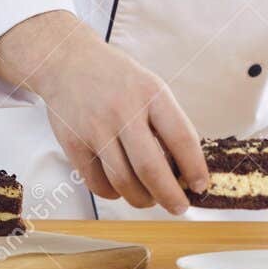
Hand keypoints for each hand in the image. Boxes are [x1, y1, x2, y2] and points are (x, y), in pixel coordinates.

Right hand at [0, 12, 208, 212]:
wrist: (67, 61)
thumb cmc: (118, 79)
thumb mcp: (150, 87)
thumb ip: (167, 122)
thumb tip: (186, 169)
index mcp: (151, 94)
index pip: (181, 138)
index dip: (194, 168)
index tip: (200, 186)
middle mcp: (123, 110)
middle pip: (151, 169)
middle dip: (170, 197)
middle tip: (179, 207)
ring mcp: (96, 128)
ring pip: (124, 182)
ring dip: (142, 200)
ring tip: (150, 199)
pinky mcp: (74, 144)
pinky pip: (98, 184)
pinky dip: (114, 194)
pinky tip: (121, 188)